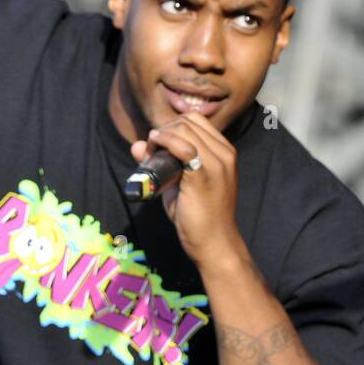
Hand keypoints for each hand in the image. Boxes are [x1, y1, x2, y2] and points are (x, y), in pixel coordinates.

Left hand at [131, 111, 240, 268]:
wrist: (214, 243)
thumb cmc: (199, 217)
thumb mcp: (181, 185)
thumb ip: (163, 165)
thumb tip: (138, 145)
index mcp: (225, 153)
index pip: (198, 121)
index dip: (173, 125)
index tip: (159, 141)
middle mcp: (225, 154)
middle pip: (190, 122)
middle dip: (165, 129)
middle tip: (152, 148)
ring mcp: (217, 164)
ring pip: (185, 130)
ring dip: (162, 135)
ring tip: (151, 151)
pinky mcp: (203, 176)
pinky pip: (183, 147)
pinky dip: (166, 141)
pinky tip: (155, 145)